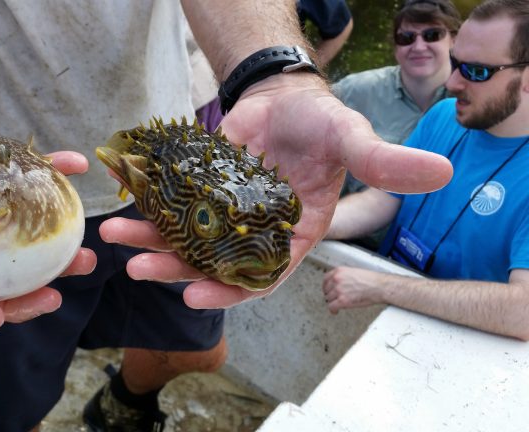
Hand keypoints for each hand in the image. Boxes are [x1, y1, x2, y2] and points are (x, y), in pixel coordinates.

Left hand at [100, 73, 451, 308]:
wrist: (287, 98)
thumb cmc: (324, 124)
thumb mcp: (352, 139)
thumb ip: (383, 162)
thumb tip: (440, 171)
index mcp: (292, 235)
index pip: (262, 276)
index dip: (230, 290)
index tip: (196, 295)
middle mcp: (252, 233)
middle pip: (212, 264)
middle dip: (175, 270)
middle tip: (140, 270)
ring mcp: (221, 213)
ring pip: (183, 239)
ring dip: (150, 242)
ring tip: (117, 239)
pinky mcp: (199, 189)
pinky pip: (170, 205)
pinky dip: (146, 206)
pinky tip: (120, 205)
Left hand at [322, 266, 386, 313]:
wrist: (379, 286)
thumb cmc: (371, 280)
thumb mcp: (354, 272)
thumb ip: (344, 276)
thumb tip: (340, 283)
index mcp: (339, 271)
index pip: (326, 278)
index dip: (326, 286)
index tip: (327, 289)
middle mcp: (337, 279)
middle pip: (326, 290)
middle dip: (330, 294)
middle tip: (334, 298)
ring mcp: (338, 290)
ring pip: (328, 299)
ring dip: (333, 302)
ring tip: (337, 304)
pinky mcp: (342, 300)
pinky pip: (331, 307)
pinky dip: (333, 310)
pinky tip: (335, 311)